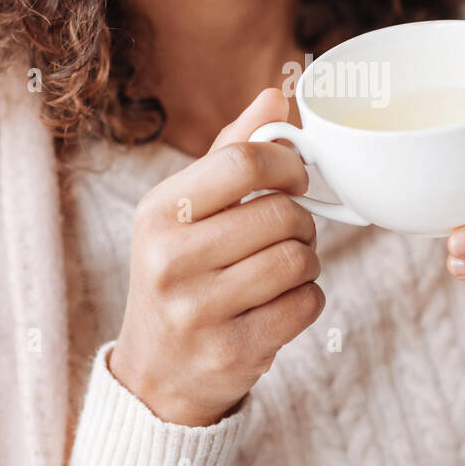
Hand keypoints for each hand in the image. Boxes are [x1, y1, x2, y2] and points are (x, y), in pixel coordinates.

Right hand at [109, 88, 324, 426]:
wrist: (157, 371)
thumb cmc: (181, 273)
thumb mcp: (187, 209)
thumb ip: (232, 151)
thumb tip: (277, 95)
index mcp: (159, 212)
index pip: (244, 163)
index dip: (287, 165)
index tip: (295, 178)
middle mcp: (170, 259)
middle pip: (280, 214)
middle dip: (300, 219)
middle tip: (289, 231)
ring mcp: (199, 310)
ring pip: (298, 259)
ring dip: (307, 260)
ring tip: (284, 266)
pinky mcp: (233, 351)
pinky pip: (305, 305)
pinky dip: (307, 299)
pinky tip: (280, 302)